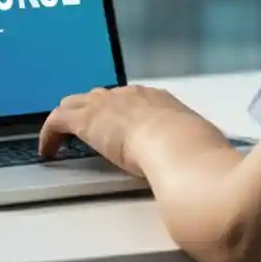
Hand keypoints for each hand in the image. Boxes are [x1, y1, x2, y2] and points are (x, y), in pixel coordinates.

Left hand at [38, 85, 224, 177]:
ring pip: (75, 104)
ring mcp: (106, 105)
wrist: (176, 143)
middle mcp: (130, 95)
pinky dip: (50, 135)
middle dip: (92, 111)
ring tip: (61, 140)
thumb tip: (212, 165)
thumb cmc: (194, 146)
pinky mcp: (85, 120)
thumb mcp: (200, 145)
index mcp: (158, 100)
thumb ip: (198, 150)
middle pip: (101, 97)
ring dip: (69, 121)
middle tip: (87, 132)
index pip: (132, 100)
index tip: (121, 129)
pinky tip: (48, 152)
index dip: (122, 114)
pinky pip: (57, 122)